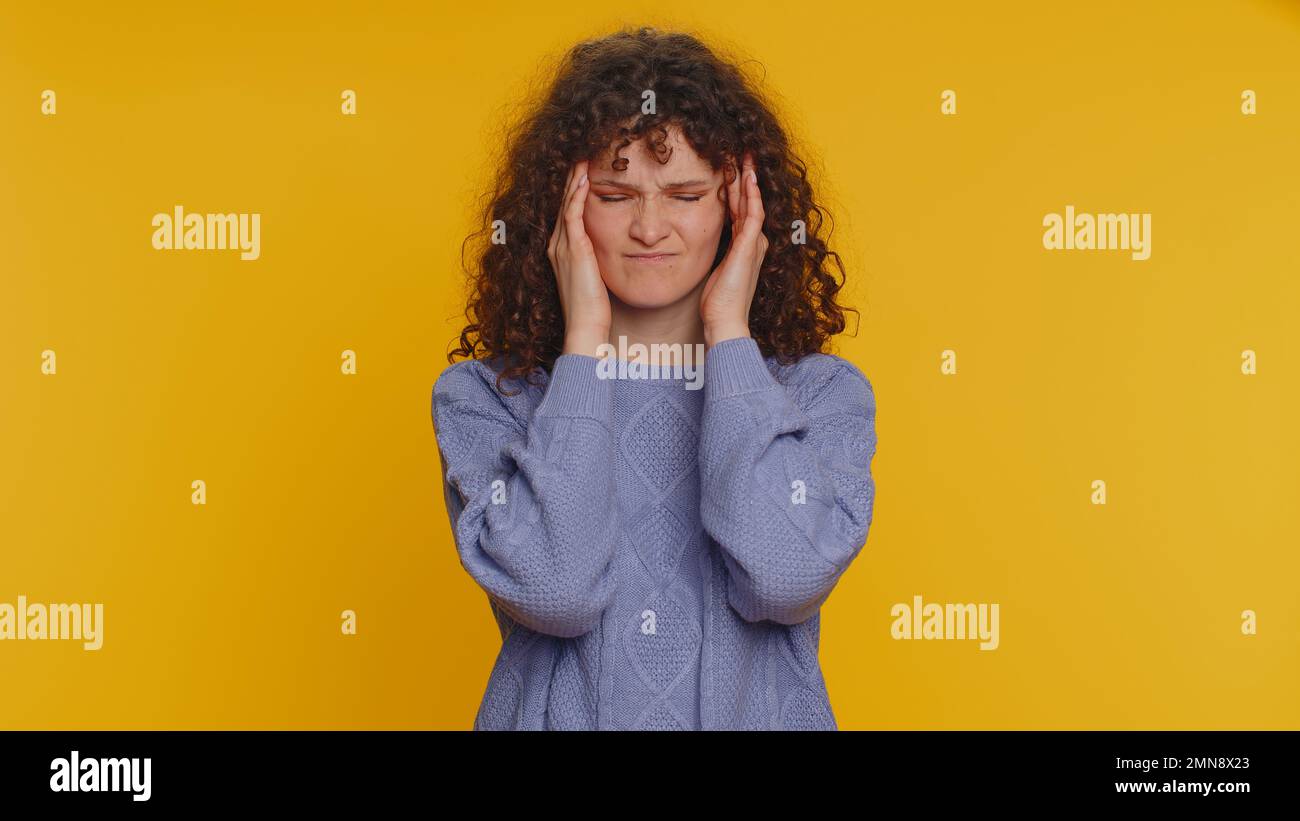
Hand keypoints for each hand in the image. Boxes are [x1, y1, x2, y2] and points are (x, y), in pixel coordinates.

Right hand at [547, 159, 610, 356]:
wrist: (585, 328)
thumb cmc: (594, 310)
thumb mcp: (596, 279)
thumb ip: (599, 261)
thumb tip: (618, 250)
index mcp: (563, 250)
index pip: (569, 210)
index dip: (575, 189)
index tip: (587, 168)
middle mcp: (558, 244)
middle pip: (565, 200)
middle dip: (573, 177)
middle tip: (583, 151)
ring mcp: (562, 246)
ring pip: (567, 202)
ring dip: (574, 178)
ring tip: (583, 155)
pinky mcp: (572, 249)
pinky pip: (573, 213)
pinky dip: (577, 192)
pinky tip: (585, 175)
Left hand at [700, 151, 766, 347]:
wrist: (724, 322)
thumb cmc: (716, 303)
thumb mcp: (712, 270)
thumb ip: (711, 254)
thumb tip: (691, 242)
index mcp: (744, 246)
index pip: (739, 209)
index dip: (734, 188)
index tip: (728, 167)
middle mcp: (753, 242)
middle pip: (748, 201)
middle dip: (744, 176)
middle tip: (741, 152)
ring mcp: (754, 243)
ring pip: (752, 202)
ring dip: (749, 178)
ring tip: (745, 156)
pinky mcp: (750, 247)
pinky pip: (753, 213)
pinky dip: (751, 194)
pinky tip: (747, 177)